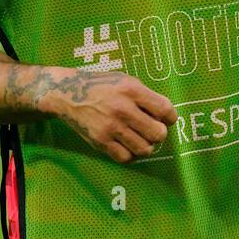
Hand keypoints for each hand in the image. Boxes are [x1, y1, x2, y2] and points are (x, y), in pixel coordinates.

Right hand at [51, 71, 176, 162]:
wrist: (68, 94)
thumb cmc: (102, 86)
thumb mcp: (125, 80)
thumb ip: (145, 96)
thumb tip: (164, 117)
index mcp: (131, 90)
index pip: (165, 109)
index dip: (170, 117)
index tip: (166, 118)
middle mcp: (123, 109)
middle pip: (158, 133)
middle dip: (158, 133)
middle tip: (151, 129)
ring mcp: (111, 127)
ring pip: (145, 149)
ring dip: (146, 145)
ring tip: (139, 138)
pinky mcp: (100, 141)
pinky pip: (126, 158)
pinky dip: (130, 154)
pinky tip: (127, 145)